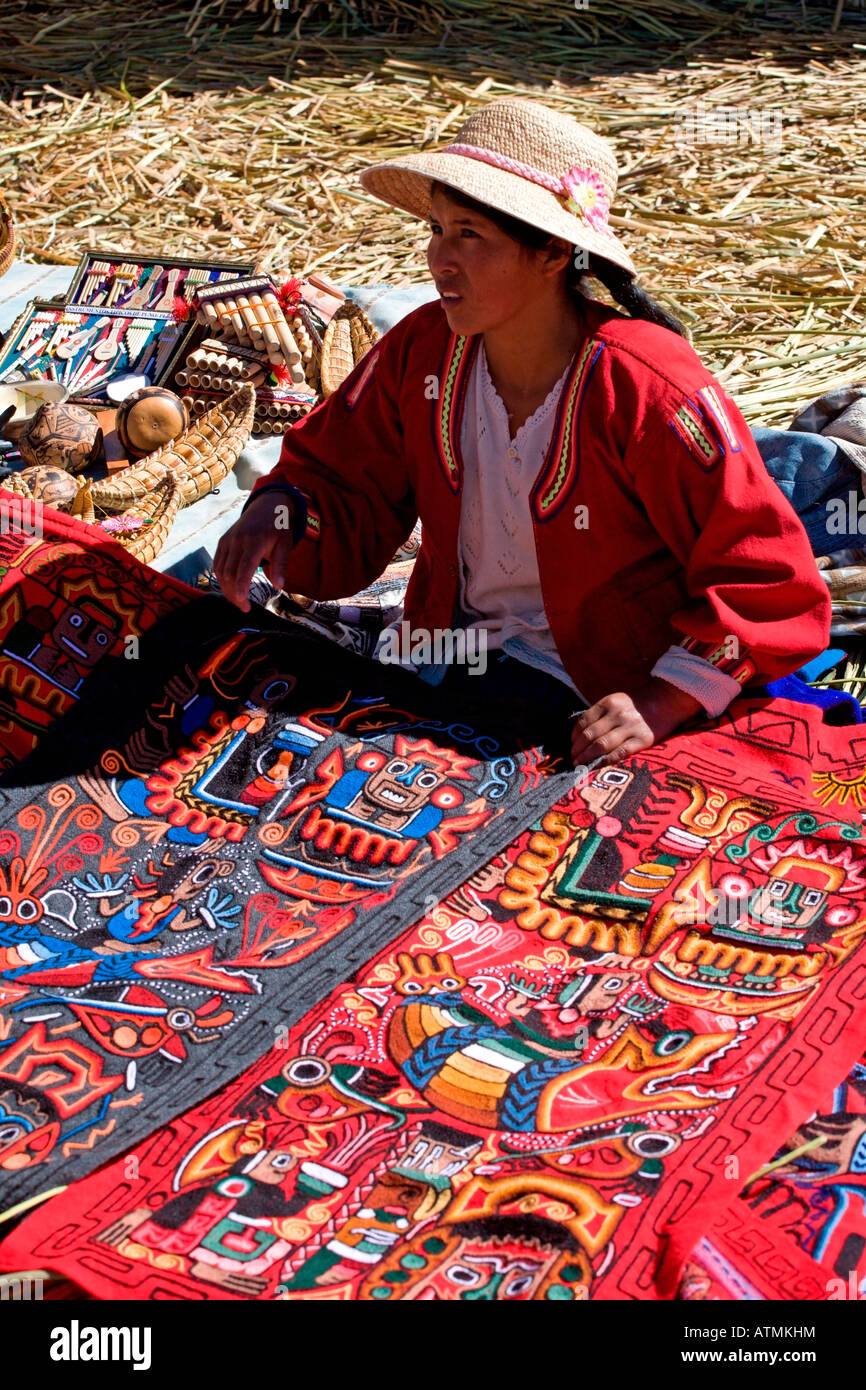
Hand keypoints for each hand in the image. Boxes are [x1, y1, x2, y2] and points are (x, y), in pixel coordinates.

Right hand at [213, 491, 296, 611]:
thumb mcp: (286, 544)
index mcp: (254, 541)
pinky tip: (230, 588)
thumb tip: (278, 586)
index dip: (241, 587)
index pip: (244, 568)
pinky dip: (221, 579)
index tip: (243, 602)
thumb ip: (281, 565)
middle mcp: (237, 541)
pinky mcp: (222, 542)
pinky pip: (217, 564)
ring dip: (226, 589)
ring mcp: (227, 541)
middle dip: (234, 594)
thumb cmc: (278, 528)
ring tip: (238, 601)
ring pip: (220, 571)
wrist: (266, 506)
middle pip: (229, 573)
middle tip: (245, 608)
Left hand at [570, 677, 703, 768]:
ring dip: (587, 757)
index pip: (584, 721)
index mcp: (609, 702)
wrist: (667, 700)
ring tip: (580, 765)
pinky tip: (597, 767)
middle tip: (573, 759)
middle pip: (590, 735)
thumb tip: (579, 735)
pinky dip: (605, 761)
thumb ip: (600, 714)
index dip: (574, 736)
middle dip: (578, 749)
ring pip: (601, 745)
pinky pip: (619, 753)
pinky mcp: (643, 740)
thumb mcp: (617, 701)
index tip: (571, 745)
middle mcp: (619, 714)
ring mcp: (631, 727)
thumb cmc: (638, 704)